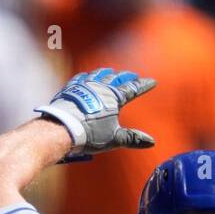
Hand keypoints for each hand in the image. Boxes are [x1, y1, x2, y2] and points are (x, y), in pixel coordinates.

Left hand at [34, 68, 155, 158]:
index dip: (143, 85)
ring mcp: (84, 86)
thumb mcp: (113, 138)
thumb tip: (151, 142)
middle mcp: (100, 87)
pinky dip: (86, 77)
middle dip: (126, 77)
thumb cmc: (89, 134)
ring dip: (106, 73)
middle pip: (116, 79)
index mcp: (114, 98)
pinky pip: (80, 79)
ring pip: (98, 75)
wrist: (62, 128)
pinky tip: (85, 76)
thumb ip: (132, 139)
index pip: (133, 89)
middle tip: (132, 75)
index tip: (152, 82)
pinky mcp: (70, 89)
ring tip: (110, 71)